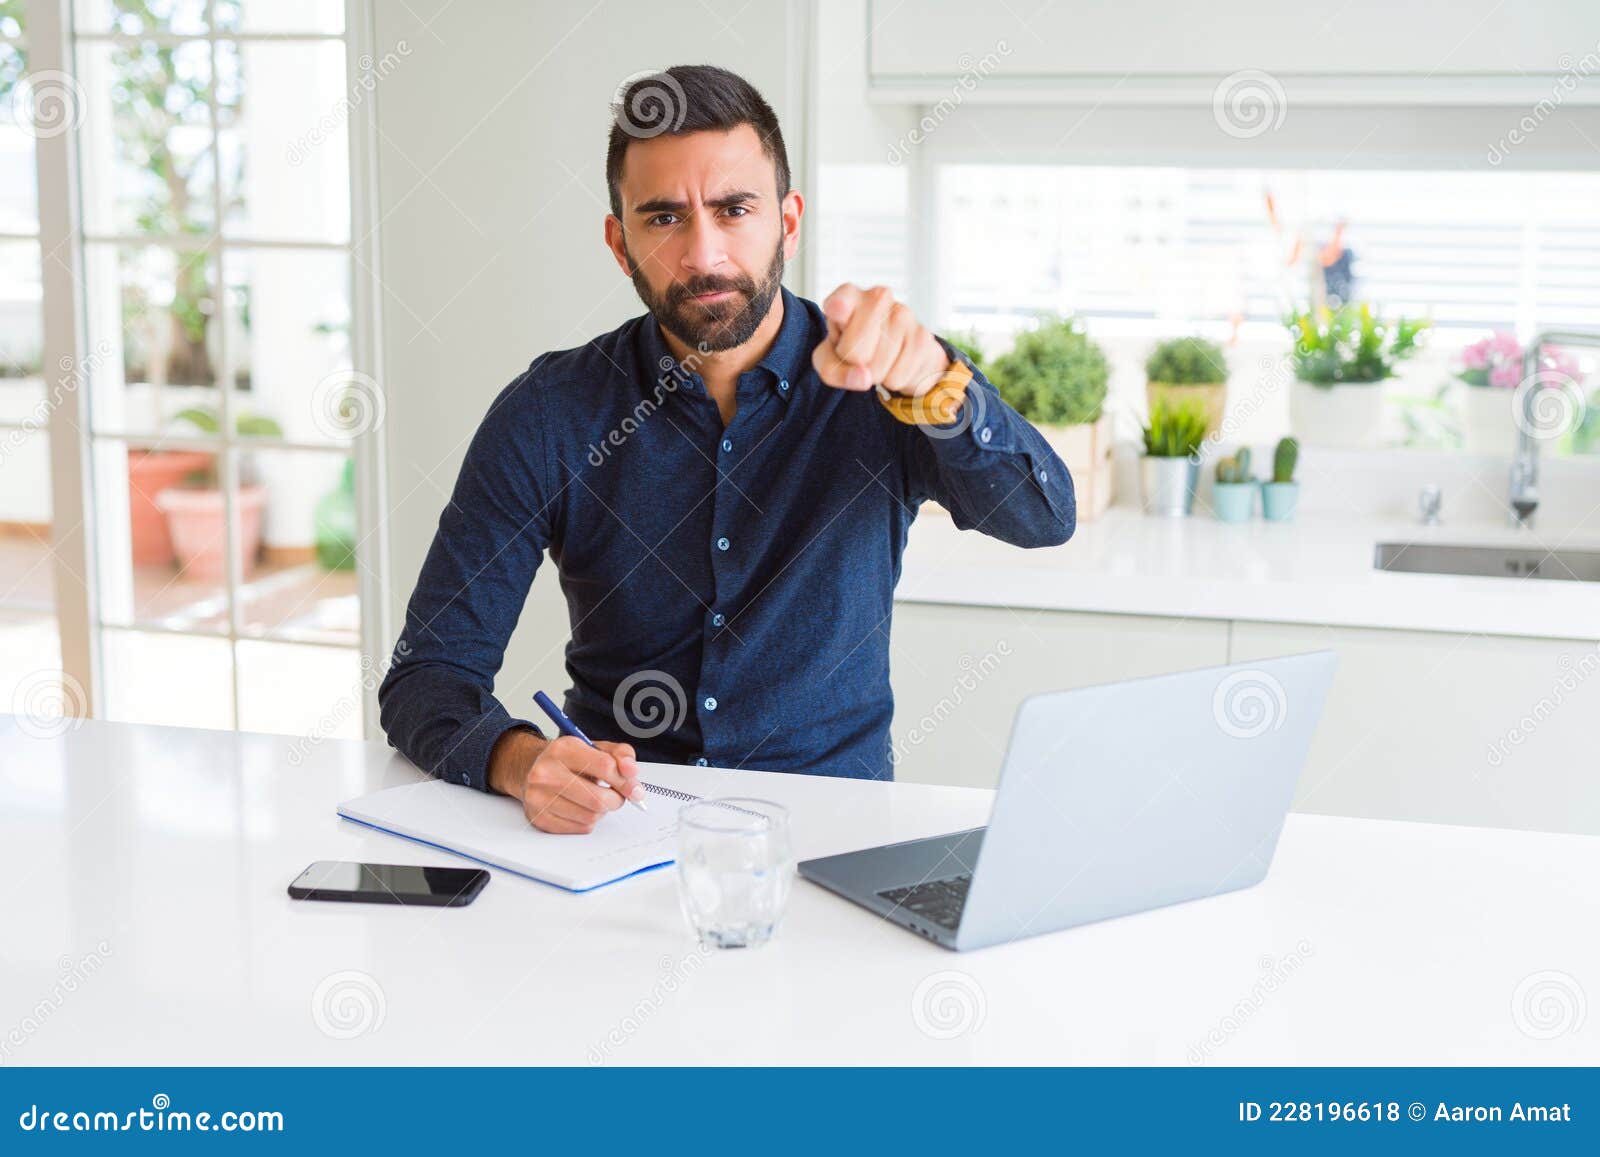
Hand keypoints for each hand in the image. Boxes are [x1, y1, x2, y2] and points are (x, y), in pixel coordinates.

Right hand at [488, 729, 645, 834]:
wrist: (531, 769)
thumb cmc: (569, 760)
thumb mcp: (596, 748)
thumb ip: (621, 755)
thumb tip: (632, 771)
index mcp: (563, 749)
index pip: (605, 766)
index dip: (625, 780)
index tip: (633, 788)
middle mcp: (546, 773)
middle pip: (599, 798)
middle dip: (616, 800)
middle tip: (616, 795)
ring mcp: (539, 797)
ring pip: (591, 817)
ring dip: (602, 811)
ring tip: (595, 799)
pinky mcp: (539, 818)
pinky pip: (580, 828)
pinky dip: (588, 821)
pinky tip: (582, 808)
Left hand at [812, 283, 950, 397]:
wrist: (897, 349)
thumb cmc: (853, 348)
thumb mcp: (830, 360)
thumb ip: (833, 371)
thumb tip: (864, 379)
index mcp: (849, 295)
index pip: (840, 301)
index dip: (838, 307)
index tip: (836, 309)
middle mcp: (877, 297)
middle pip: (854, 351)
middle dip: (853, 364)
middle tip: (857, 353)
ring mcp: (903, 314)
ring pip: (876, 369)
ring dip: (875, 374)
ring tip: (878, 356)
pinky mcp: (922, 336)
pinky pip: (897, 377)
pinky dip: (893, 380)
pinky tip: (895, 362)